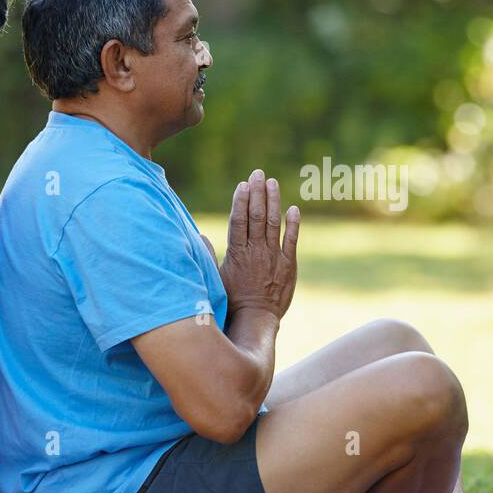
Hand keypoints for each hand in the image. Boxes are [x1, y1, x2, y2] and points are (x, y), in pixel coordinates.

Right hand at [219, 169, 299, 319]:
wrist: (256, 319)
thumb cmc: (233, 299)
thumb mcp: (216, 277)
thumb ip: (210, 255)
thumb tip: (200, 236)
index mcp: (237, 252)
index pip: (239, 220)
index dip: (241, 201)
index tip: (243, 184)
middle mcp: (256, 251)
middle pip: (256, 216)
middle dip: (257, 193)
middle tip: (258, 173)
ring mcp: (273, 256)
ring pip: (273, 223)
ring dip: (273, 201)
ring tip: (273, 183)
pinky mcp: (288, 264)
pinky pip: (292, 240)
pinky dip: (293, 224)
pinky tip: (293, 209)